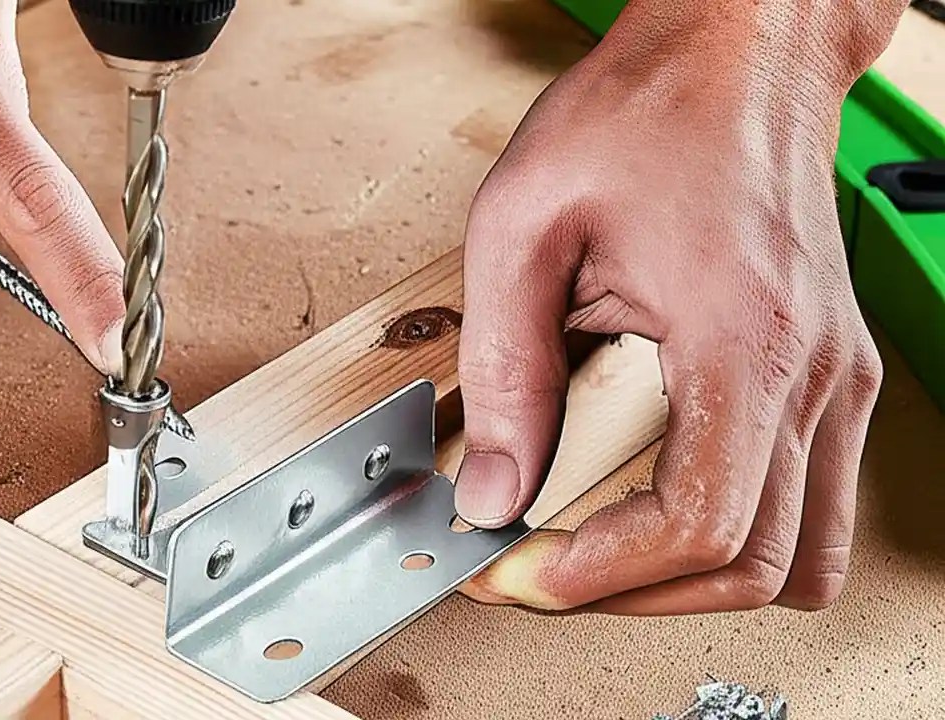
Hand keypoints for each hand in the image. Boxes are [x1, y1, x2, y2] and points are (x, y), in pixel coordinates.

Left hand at [453, 0, 902, 613]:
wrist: (736, 54)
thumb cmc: (643, 112)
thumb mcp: (525, 222)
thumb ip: (503, 366)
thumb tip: (494, 489)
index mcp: (745, 333)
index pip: (703, 524)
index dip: (604, 574)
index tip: (525, 573)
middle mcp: (813, 370)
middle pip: (757, 566)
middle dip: (636, 591)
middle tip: (543, 570)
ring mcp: (836, 378)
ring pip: (798, 554)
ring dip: (691, 576)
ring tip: (597, 547)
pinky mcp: (828, 374)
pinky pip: (802, 502)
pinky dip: (727, 530)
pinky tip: (648, 493)